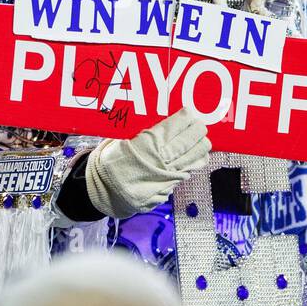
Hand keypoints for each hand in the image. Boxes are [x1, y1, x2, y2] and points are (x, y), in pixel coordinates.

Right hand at [85, 108, 210, 218]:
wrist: (104, 193)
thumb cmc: (109, 163)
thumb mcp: (120, 142)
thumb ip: (142, 135)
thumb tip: (163, 125)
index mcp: (146, 145)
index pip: (173, 126)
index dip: (185, 118)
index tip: (190, 112)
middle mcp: (159, 161)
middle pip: (188, 142)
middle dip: (197, 131)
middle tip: (200, 124)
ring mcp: (166, 177)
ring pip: (193, 159)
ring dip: (200, 147)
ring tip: (202, 139)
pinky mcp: (168, 189)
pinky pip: (186, 173)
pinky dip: (194, 163)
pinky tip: (198, 157)